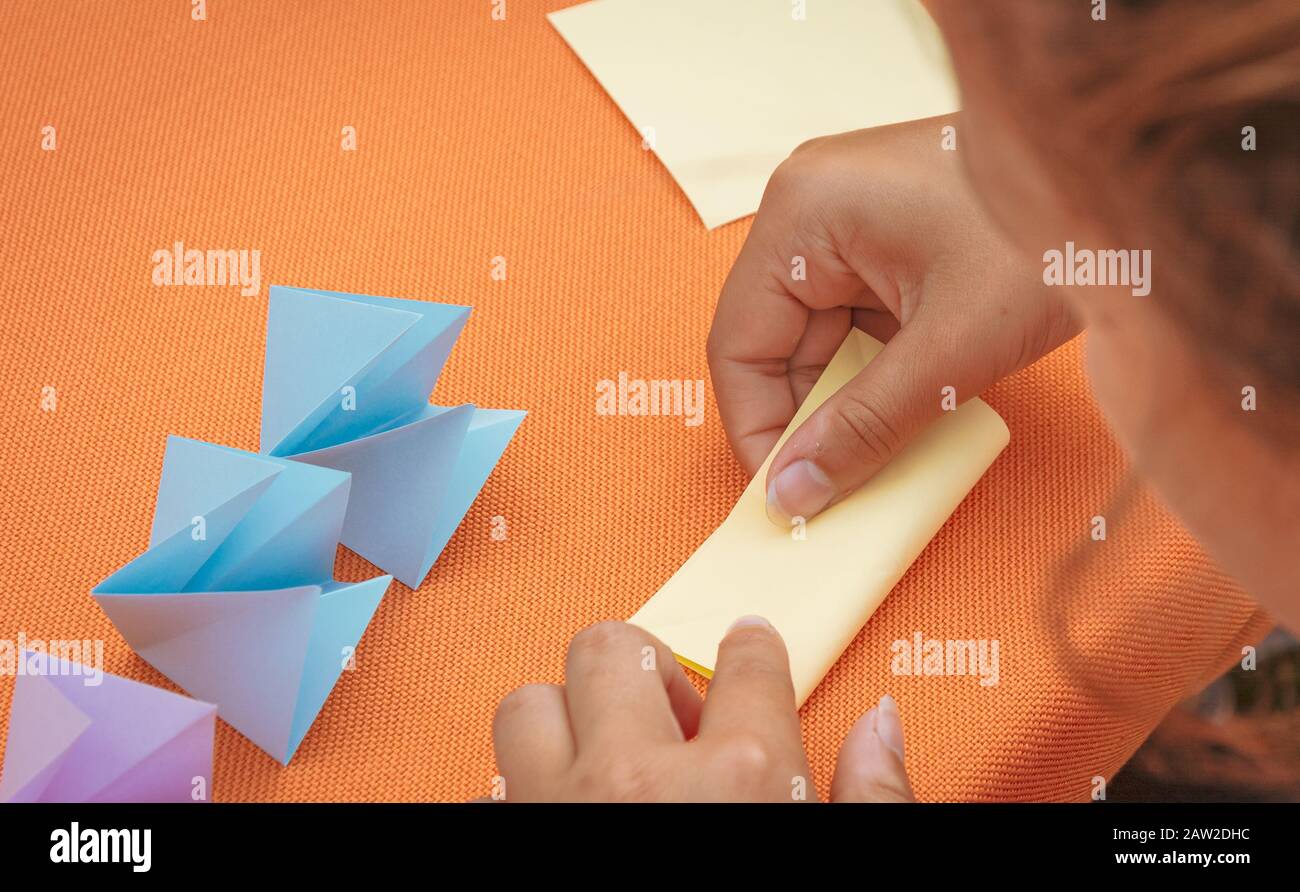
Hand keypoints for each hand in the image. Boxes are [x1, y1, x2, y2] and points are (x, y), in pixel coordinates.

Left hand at [490, 619, 913, 801]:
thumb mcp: (841, 858)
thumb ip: (871, 796)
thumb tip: (881, 727)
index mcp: (741, 782)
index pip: (751, 664)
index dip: (753, 649)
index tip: (750, 648)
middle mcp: (640, 782)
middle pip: (616, 647)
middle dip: (644, 665)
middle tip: (672, 713)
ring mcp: (560, 808)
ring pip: (531, 703)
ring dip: (568, 719)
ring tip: (606, 756)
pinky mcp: (508, 836)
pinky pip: (493, 783)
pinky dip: (526, 786)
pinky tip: (563, 807)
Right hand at [708, 114, 1077, 521]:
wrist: (1142, 188)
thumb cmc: (1052, 239)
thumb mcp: (952, 351)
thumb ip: (864, 427)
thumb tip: (793, 493)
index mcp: (802, 215)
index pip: (739, 343)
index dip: (756, 428)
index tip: (786, 494)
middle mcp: (811, 209)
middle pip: (775, 344)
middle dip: (806, 419)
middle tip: (834, 490)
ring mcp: (849, 221)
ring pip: (817, 339)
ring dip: (845, 400)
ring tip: (880, 453)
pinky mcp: (887, 241)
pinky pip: (856, 324)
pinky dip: (875, 374)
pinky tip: (906, 411)